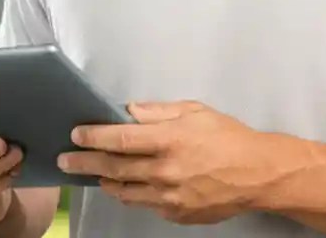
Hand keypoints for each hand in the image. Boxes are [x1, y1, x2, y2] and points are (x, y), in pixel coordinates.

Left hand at [57, 100, 274, 225]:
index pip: (119, 138)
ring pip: (125, 191)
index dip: (93, 136)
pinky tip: (126, 186)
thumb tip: (127, 110)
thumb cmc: (227, 136)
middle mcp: (165, 170)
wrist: (258, 174)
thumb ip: (157, 111)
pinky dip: (132, 194)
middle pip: (114, 168)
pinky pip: (145, 204)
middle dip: (85, 163)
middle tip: (66, 160)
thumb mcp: (193, 111)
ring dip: (105, 181)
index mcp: (168, 140)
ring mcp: (169, 196)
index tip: (76, 134)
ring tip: (94, 174)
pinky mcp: (176, 214)